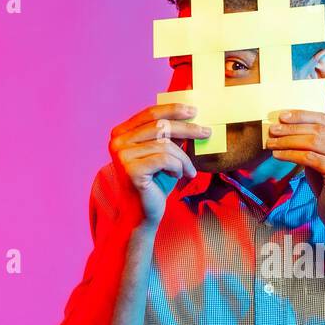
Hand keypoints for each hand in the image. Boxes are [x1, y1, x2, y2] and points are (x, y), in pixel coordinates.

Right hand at [108, 103, 208, 226]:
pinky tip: (179, 177)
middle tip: (207, 132)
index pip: (150, 114)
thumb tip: (191, 116)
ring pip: (166, 145)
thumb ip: (169, 136)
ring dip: (184, 159)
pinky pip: (166, 160)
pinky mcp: (131, 170)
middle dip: (187, 129)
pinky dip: (178, 168)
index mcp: (121, 133)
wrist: (142, 214)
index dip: (173, 110)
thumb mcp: (163, 154)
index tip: (194, 111)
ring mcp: (122, 155)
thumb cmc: (154, 183)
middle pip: (160, 126)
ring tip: (189, 171)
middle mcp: (117, 141)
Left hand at [267, 110, 324, 242]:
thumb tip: (288, 123)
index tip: (283, 116)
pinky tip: (278, 155)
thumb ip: (316, 140)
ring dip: (288, 141)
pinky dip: (291, 154)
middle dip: (292, 128)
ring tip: (271, 142)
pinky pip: (309, 158)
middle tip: (273, 129)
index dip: (303, 116)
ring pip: (313, 142)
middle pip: (319, 130)